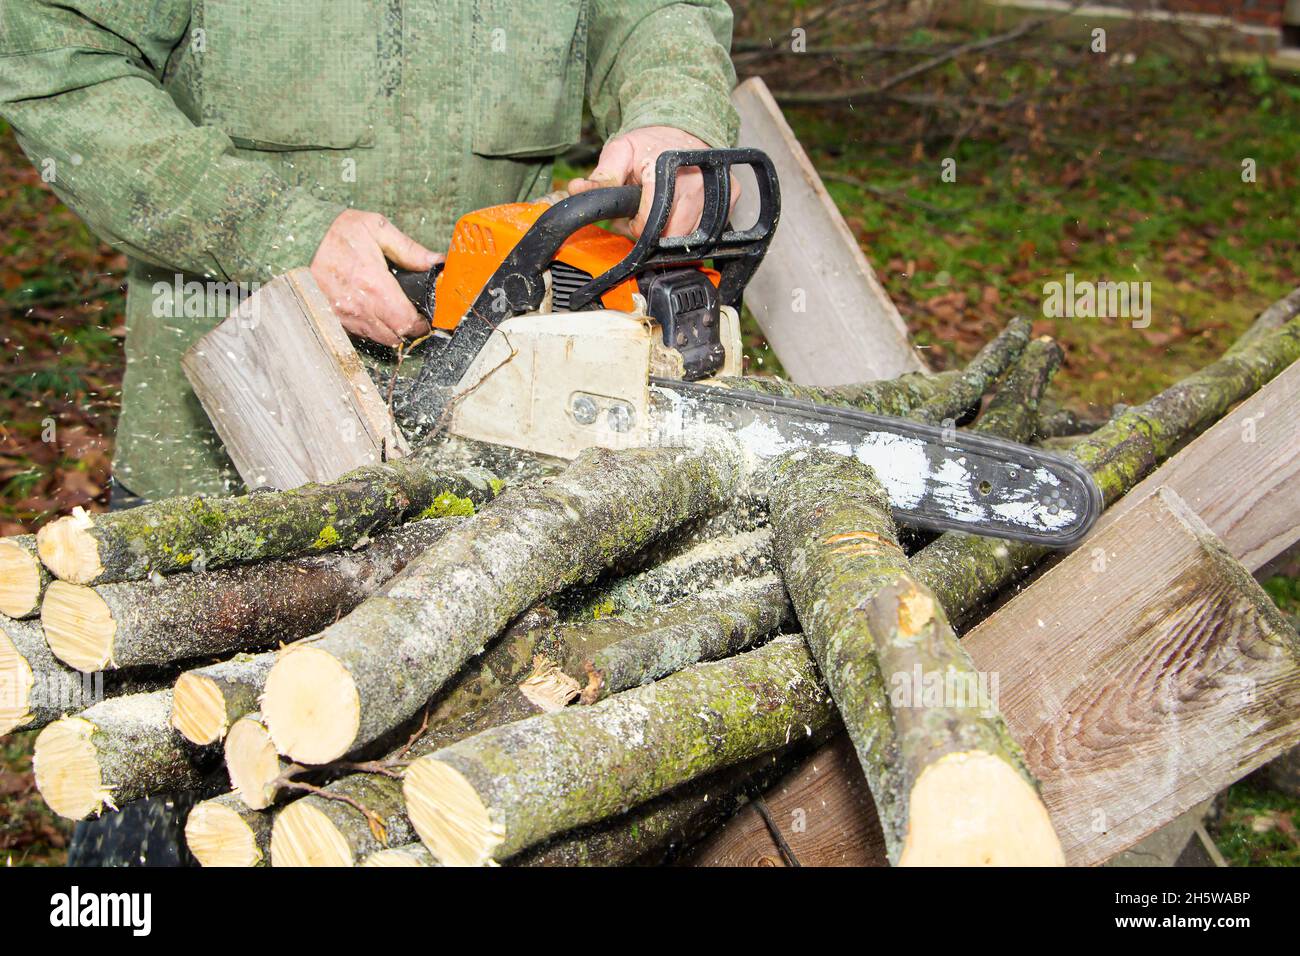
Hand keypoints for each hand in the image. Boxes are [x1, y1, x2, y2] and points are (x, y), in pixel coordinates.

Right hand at [310, 210, 442, 345]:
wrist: (297, 239)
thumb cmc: (336, 232)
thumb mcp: (376, 228)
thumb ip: (409, 249)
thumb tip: (436, 262)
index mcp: (374, 284)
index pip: (407, 322)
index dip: (422, 323)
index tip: (426, 317)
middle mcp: (359, 306)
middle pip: (395, 336)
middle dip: (409, 329)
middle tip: (413, 315)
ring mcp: (344, 316)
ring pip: (378, 339)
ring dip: (391, 330)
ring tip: (394, 312)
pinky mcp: (333, 319)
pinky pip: (359, 334)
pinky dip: (371, 328)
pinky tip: (372, 312)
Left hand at [567, 126, 739, 238]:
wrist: (682, 129)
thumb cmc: (649, 144)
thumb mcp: (619, 152)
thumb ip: (601, 176)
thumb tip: (576, 190)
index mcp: (667, 170)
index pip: (651, 223)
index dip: (637, 228)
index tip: (632, 219)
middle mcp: (697, 182)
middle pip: (672, 235)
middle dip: (655, 233)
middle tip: (647, 215)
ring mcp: (717, 190)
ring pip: (692, 238)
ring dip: (674, 232)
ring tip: (664, 211)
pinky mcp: (731, 197)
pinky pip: (709, 231)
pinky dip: (693, 228)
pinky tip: (682, 211)